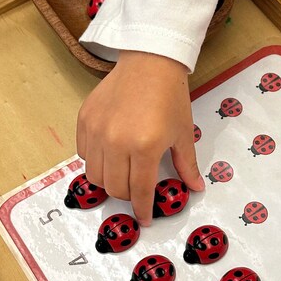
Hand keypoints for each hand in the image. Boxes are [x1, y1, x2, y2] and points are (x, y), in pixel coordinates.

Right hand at [76, 50, 204, 225]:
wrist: (150, 61)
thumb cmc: (169, 95)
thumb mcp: (182, 133)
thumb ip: (186, 165)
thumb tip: (195, 188)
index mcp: (145, 147)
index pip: (140, 192)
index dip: (142, 210)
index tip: (144, 218)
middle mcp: (117, 142)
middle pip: (115, 188)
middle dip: (128, 196)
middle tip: (138, 191)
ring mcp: (98, 131)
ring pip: (95, 176)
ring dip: (110, 182)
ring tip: (123, 175)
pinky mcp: (85, 120)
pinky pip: (85, 154)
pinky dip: (96, 162)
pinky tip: (110, 156)